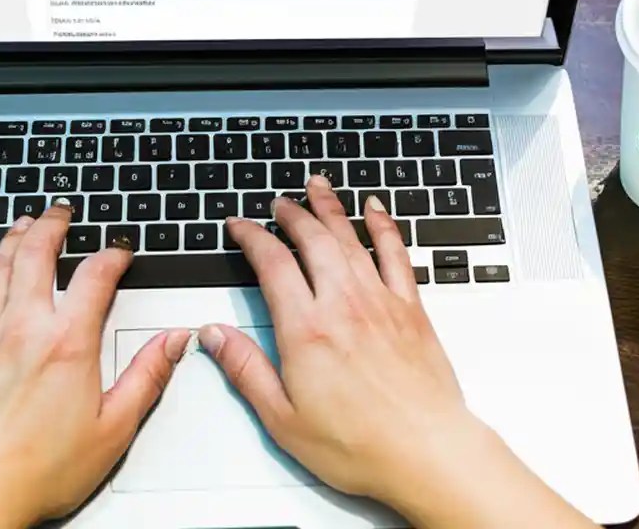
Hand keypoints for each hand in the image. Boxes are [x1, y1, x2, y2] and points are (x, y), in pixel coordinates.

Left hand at [0, 203, 189, 528]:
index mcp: (67, 345)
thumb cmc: (38, 472)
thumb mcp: (113, 430)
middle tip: (60, 212)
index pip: (94, 277)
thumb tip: (173, 342)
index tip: (119, 252)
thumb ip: (146, 377)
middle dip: (51, 225)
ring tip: (24, 224)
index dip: (111, 256)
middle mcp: (22, 330)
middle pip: (35, 254)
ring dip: (13, 239)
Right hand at [203, 176, 596, 528]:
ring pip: (350, 239)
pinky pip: (395, 254)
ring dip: (331, 208)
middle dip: (291, 215)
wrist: (425, 451)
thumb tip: (213, 335)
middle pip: (312, 240)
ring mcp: (380, 302)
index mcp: (305, 330)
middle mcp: (342, 305)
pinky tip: (376, 210)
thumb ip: (246, 370)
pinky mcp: (410, 309)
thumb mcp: (282, 419)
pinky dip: (383, 227)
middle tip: (278, 203)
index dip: (251, 238)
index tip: (239, 226)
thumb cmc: (358, 445)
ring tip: (317, 186)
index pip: (271, 264)